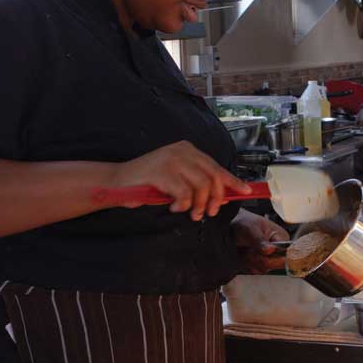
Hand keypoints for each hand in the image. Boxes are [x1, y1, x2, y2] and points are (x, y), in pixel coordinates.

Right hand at [111, 141, 249, 221]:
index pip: (216, 166)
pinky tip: (174, 207)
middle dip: (215, 198)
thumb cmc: (148, 183)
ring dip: (199, 205)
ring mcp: (172, 160)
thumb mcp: (176, 180)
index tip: (245, 191)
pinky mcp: (162, 172)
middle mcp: (182, 151)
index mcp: (187, 150)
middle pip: (213, 177)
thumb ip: (197, 184)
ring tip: (190, 213)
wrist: (117, 182)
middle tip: (209, 212)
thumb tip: (222, 197)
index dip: (232, 180)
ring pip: (202, 186)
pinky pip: (184, 194)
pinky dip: (182, 205)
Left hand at [232, 209, 287, 273]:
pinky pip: (255, 271)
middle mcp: (278, 250)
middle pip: (273, 264)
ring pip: (263, 269)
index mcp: (281, 238)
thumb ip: (260, 240)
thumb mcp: (251, 229)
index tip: (261, 252)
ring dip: (250, 260)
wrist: (233, 226)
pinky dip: (247, 264)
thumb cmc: (245, 223)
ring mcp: (269, 258)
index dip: (272, 256)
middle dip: (258, 258)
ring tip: (246, 249)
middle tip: (249, 249)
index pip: (284, 255)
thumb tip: (270, 250)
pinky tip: (244, 254)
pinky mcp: (260, 264)